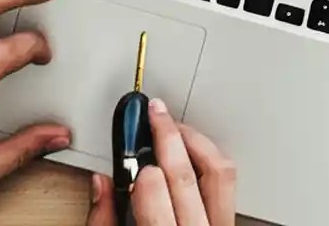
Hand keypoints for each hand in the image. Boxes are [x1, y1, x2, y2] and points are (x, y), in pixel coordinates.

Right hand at [85, 99, 235, 225]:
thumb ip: (103, 223)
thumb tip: (101, 184)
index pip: (156, 198)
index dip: (143, 169)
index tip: (132, 151)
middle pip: (187, 177)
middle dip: (169, 136)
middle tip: (155, 113)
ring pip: (220, 175)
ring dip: (197, 144)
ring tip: (177, 127)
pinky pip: (227, 187)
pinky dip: (211, 163)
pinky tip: (193, 154)